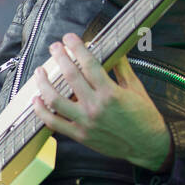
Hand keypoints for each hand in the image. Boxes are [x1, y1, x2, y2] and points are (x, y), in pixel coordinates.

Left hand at [31, 34, 170, 170]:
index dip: (76, 47)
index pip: (88, 63)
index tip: (69, 38)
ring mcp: (85, 122)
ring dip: (43, 83)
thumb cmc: (144, 116)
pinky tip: (37, 100)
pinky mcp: (80, 135)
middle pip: (70, 76)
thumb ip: (121, 68)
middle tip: (54, 47)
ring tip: (39, 72)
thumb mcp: (136, 88)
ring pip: (55, 99)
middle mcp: (95, 106)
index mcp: (110, 92)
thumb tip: (113, 50)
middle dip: (59, 57)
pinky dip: (42, 111)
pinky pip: (54, 123)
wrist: (148, 146)